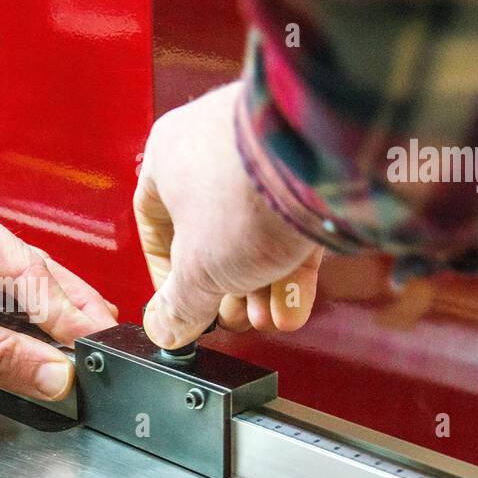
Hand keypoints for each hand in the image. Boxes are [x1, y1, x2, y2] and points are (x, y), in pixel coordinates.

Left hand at [0, 181, 117, 399]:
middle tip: (105, 342)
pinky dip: (7, 329)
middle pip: (22, 272)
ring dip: (39, 322)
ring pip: (4, 291)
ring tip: (81, 348)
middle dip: (64, 309)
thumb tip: (51, 373)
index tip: (94, 339)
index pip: (23, 264)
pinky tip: (33, 348)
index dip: (64, 307)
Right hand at [134, 80, 323, 347]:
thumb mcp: (197, 269)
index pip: (155, 225)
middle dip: (224, 289)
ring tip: (266, 316)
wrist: (323, 162)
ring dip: (260, 286)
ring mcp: (264, 156)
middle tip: (231, 317)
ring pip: (254, 234)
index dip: (167, 275)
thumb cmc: (244, 193)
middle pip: (210, 237)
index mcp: (168, 156)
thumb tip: (167, 328)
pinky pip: (292, 223)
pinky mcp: (309, 171)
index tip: (184, 306)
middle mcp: (213, 149)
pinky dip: (291, 266)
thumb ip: (178, 305)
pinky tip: (292, 303)